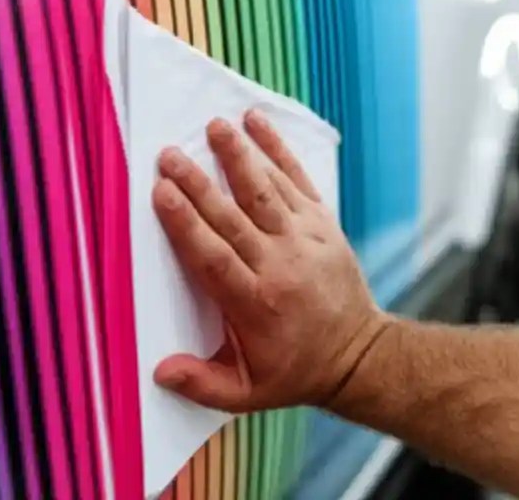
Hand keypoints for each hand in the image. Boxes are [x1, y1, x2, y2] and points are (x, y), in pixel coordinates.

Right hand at [151, 110, 392, 413]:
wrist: (358, 355)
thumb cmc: (294, 372)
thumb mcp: (247, 394)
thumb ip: (202, 384)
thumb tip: (159, 371)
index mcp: (255, 304)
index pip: (214, 257)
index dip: (186, 224)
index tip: (162, 193)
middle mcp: (279, 265)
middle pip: (233, 217)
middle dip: (199, 184)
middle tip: (170, 154)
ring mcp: (305, 240)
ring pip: (266, 191)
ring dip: (240, 156)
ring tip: (215, 126)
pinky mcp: (323, 224)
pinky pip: (299, 181)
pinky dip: (279, 151)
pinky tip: (257, 123)